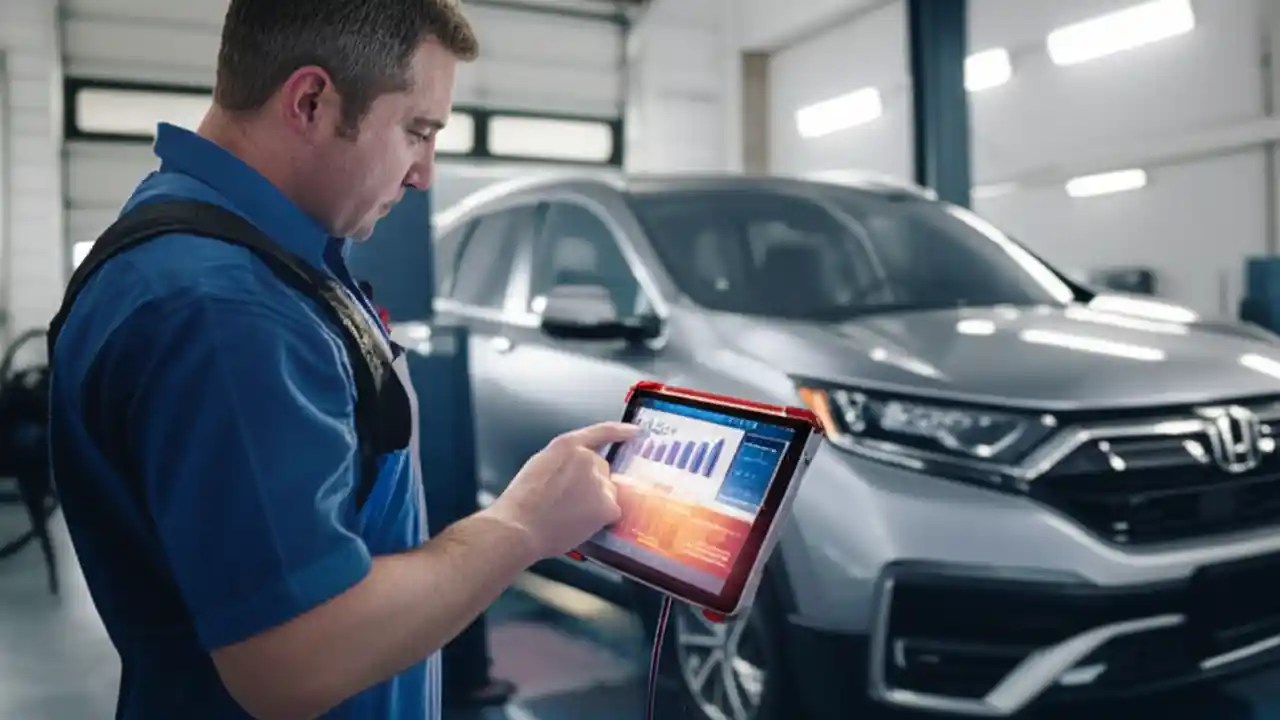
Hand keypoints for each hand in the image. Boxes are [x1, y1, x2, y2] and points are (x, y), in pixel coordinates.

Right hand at [484, 422, 638, 560]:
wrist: (521, 527)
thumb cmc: (522, 502)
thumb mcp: (541, 465)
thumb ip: (565, 461)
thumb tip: (577, 473)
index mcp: (568, 445)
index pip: (602, 432)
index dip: (620, 432)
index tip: (635, 432)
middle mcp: (588, 459)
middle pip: (602, 470)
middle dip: (591, 484)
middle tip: (569, 503)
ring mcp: (600, 482)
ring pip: (607, 492)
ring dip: (595, 502)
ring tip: (569, 516)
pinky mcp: (608, 505)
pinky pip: (611, 511)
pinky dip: (600, 519)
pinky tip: (581, 524)